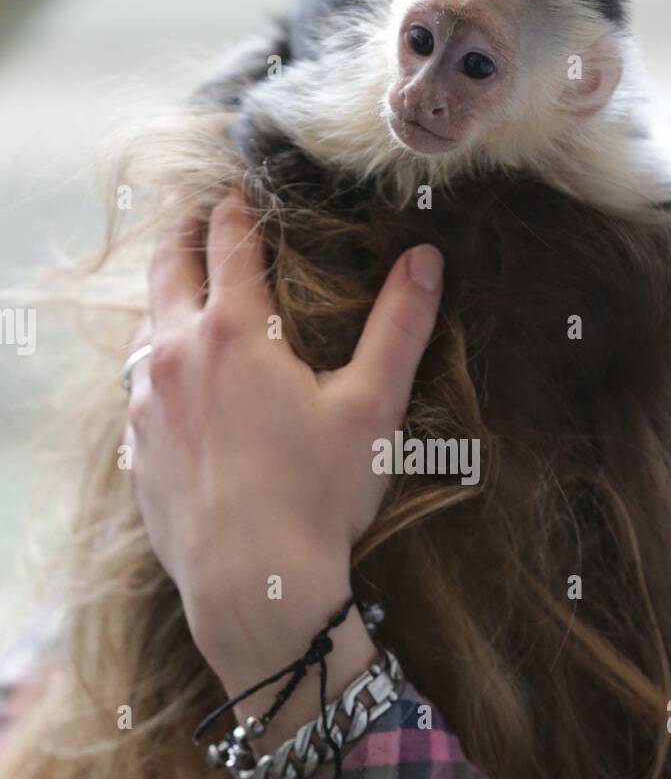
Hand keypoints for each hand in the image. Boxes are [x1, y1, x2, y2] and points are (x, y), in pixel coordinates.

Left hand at [123, 196, 442, 737]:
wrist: (255, 587)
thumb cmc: (317, 497)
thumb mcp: (372, 408)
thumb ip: (401, 326)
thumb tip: (426, 259)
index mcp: (234, 333)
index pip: (228, 244)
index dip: (237, 211)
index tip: (238, 191)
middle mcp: (176, 357)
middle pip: (166, 271)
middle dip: (179, 234)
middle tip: (188, 212)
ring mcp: (147, 407)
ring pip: (144, 332)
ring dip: (163, 304)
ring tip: (178, 296)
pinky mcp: (137, 454)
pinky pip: (138, 394)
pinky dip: (154, 371)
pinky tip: (172, 387)